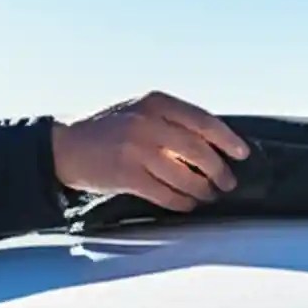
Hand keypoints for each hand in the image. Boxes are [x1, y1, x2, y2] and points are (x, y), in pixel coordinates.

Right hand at [51, 91, 249, 211]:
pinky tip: (187, 203)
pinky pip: (166, 193)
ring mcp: (137, 150)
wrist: (65, 147)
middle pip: (199, 151)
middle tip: (227, 182)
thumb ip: (174, 121)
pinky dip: (181, 201)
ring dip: (202, 190)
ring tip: (208, 195)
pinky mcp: (127, 175)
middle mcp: (148, 123)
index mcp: (156, 103)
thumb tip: (217, 144)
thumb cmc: (111, 130)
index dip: (227, 139)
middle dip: (218, 171)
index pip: (204, 120)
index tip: (242, 153)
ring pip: (185, 175)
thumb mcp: (142, 112)